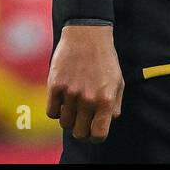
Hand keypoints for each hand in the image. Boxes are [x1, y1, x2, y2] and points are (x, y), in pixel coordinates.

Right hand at [46, 24, 124, 141]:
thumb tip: (105, 123)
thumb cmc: (104, 60)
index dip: (95, 135)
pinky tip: (62, 99)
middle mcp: (88, 99)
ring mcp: (70, 92)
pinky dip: (56, 109)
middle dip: (81, 128)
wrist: (87, 34)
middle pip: (79, 133)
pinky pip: (51, 112)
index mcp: (105, 100)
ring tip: (73, 104)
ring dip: (68, 117)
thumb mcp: (118, 82)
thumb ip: (114, 106)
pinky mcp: (55, 85)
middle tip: (82, 117)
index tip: (93, 129)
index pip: (98, 135)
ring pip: (64, 123)